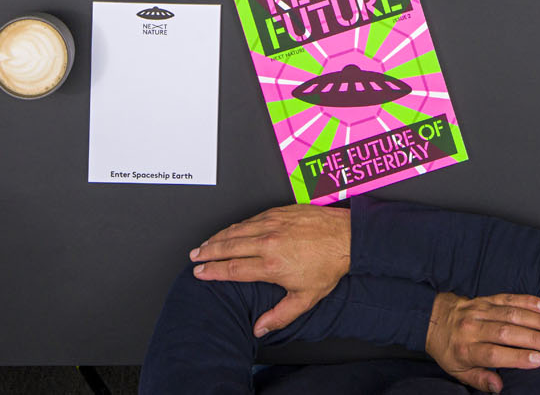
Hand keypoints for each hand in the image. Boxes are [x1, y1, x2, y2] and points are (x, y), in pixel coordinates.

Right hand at [188, 204, 350, 335]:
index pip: (233, 268)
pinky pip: (250, 219)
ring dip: (218, 237)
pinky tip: (229, 230)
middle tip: (194, 257)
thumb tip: (260, 329)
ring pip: (237, 230)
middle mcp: (269, 241)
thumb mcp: (305, 298)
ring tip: (205, 244)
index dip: (213, 271)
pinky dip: (235, 226)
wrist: (345, 236)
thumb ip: (280, 315)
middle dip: (208, 252)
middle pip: (229, 246)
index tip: (200, 273)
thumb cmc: (328, 265)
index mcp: (272, 264)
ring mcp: (273, 224)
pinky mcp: (278, 212)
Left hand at [425, 292, 539, 393]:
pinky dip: (528, 301)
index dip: (516, 357)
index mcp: (466, 350)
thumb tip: (499, 387)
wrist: (431, 318)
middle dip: (534, 338)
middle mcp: (473, 328)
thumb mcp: (457, 371)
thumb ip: (479, 380)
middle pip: (506, 332)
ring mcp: (480, 311)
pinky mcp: (486, 299)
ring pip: (511, 314)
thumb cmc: (449, 349)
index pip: (494, 354)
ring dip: (537, 320)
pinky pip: (508, 298)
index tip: (539, 360)